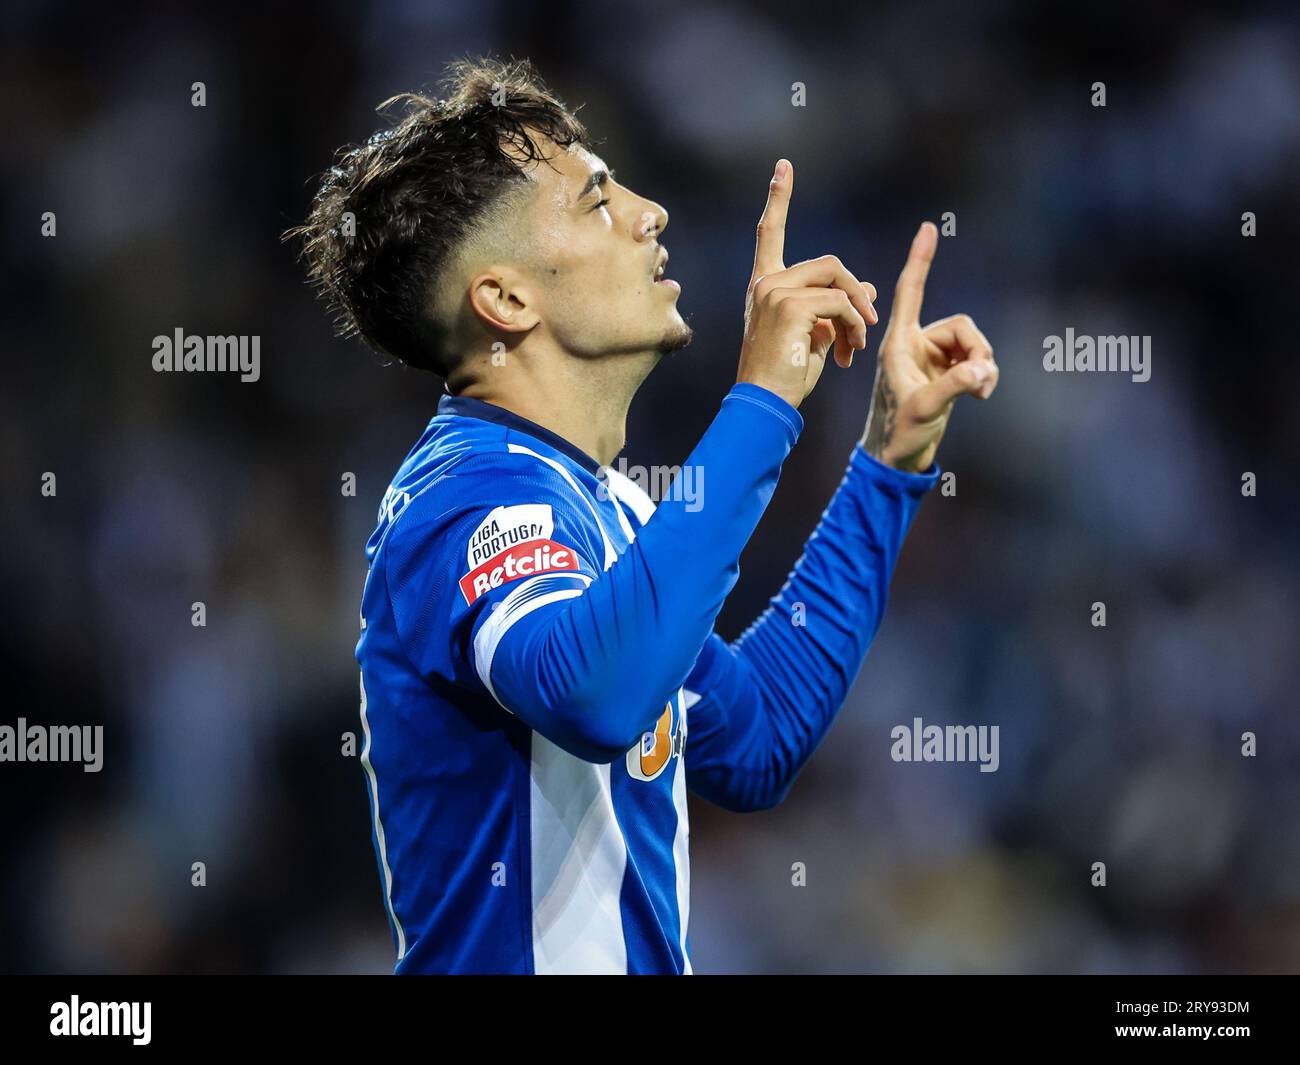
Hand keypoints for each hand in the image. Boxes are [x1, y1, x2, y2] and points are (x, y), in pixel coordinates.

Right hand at [737, 159, 877, 409]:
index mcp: (764, 286)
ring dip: (858, 311)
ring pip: (838, 279)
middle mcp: (765, 282)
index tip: (784, 166)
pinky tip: (850, 350)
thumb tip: (867, 286)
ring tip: (859, 344)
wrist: (766, 403)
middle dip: (856, 294)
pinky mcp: (788, 305)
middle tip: (867, 329)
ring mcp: (774, 290)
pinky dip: (855, 325)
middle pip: (829, 263)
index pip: (769, 234)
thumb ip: (837, 306)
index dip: (778, 199)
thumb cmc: (787, 375)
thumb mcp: (818, 335)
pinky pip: (841, 302)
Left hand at [862, 222, 997, 471]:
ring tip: (978, 392)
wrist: (897, 458)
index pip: (910, 292)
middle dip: (977, 351)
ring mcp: (932, 359)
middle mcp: (915, 345)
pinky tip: (980, 394)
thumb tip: (982, 369)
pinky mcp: (946, 373)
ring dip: (982, 365)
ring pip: (973, 344)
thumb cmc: (899, 433)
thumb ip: (955, 386)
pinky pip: (976, 360)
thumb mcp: (926, 408)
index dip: (920, 260)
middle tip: (979, 381)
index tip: (928, 228)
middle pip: (962, 327)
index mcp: (899, 343)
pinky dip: (983, 375)